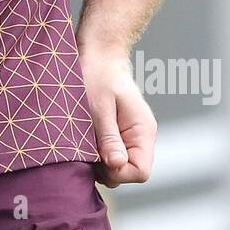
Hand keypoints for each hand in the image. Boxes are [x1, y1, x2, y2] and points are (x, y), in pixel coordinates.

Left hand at [79, 45, 157, 187]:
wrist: (99, 55)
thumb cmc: (98, 76)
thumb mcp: (99, 107)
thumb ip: (109, 137)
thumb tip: (117, 165)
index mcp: (143, 131)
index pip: (140, 172)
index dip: (118, 172)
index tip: (98, 156)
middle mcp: (140, 138)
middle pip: (128, 173)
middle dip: (106, 168)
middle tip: (87, 146)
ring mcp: (130, 137)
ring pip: (117, 167)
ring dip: (99, 160)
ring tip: (85, 138)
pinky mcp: (118, 135)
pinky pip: (110, 155)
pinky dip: (96, 153)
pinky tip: (86, 137)